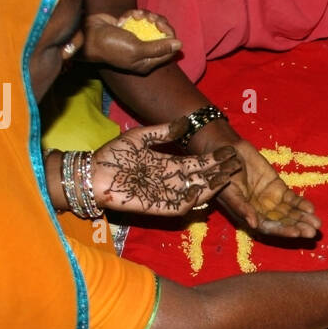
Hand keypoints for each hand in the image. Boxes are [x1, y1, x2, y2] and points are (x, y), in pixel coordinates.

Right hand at [81, 11, 181, 73]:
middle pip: (163, 33)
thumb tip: (180, 45)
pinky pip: (139, 17)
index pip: (170, 49)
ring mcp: (137, 37)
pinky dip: (133, 14)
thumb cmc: (112, 46)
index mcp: (148, 61)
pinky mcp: (130, 26)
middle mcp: (144, 50)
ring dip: (145, 16)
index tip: (160, 26)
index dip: (169, 35)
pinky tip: (124, 17)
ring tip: (136, 15)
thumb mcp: (137, 50)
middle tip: (151, 18)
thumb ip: (159, 48)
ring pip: (152, 22)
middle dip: (158, 22)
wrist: (89, 34)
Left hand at [91, 122, 240, 215]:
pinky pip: (178, 207)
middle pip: (201, 177)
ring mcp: (165, 194)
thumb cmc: (113, 155)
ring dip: (210, 186)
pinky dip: (190, 201)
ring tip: (224, 177)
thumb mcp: (139, 137)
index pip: (196, 163)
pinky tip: (199, 190)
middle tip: (235, 165)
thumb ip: (162, 131)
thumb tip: (184, 122)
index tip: (228, 152)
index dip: (213, 159)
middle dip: (218, 172)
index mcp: (167, 164)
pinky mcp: (157, 207)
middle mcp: (170, 180)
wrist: (92, 174)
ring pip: (195, 193)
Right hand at [215, 138, 321, 237]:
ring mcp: (271, 200)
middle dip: (298, 227)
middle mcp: (261, 211)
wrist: (227, 152)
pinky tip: (311, 208)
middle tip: (312, 232)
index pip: (269, 228)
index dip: (282, 231)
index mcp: (248, 216)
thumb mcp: (230, 192)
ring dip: (303, 218)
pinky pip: (292, 198)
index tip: (296, 233)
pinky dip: (301, 203)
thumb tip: (254, 224)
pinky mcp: (278, 187)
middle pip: (283, 222)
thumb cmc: (222, 174)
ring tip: (317, 224)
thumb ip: (242, 208)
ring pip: (290, 212)